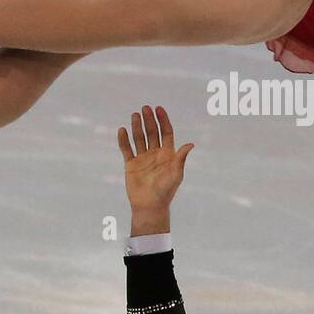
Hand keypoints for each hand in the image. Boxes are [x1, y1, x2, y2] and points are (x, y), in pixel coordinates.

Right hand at [116, 105, 193, 222]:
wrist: (150, 206)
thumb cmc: (166, 191)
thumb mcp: (176, 174)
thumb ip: (181, 158)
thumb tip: (191, 144)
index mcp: (168, 154)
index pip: (166, 132)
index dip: (163, 120)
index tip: (159, 109)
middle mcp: (155, 153)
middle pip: (152, 132)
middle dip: (149, 120)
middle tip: (145, 108)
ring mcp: (143, 158)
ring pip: (139, 138)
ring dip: (137, 126)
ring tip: (134, 115)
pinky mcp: (131, 164)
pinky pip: (127, 149)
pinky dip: (124, 140)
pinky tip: (122, 130)